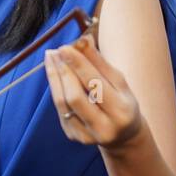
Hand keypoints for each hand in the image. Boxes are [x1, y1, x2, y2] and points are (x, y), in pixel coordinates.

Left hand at [43, 32, 143, 149]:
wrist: (123, 135)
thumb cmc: (122, 102)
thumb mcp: (119, 83)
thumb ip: (100, 63)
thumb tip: (83, 39)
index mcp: (121, 112)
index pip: (95, 85)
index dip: (78, 65)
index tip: (65, 47)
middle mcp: (104, 127)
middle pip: (75, 96)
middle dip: (63, 71)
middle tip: (56, 51)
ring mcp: (86, 135)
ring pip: (62, 103)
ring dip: (54, 77)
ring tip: (52, 57)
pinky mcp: (73, 136)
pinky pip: (60, 109)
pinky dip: (56, 88)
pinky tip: (55, 73)